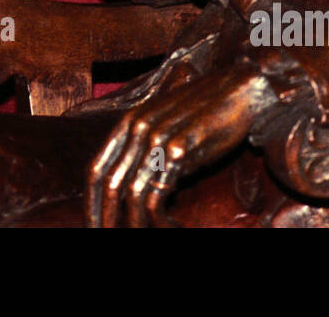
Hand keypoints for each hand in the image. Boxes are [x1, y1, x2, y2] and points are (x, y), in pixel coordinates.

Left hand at [87, 64, 275, 226]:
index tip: (92, 225)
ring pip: (133, 193)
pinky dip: (161, 219)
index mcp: (128, 122)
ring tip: (149, 235)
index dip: (91, 202)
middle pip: (110, 184)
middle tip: (107, 237)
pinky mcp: (180, 150)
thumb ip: (143, 150)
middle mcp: (137, 128)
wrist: (237, 90)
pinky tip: (173, 227)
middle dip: (106, 217)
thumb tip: (127, 189)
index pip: (95, 169)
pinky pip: (160, 195)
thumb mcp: (163, 125)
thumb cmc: (202, 112)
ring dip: (138, 223)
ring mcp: (157, 138)